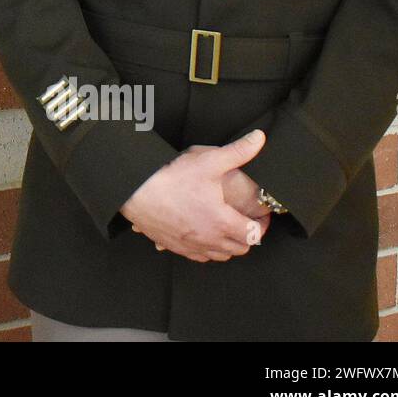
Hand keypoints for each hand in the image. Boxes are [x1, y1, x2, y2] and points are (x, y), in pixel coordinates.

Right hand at [121, 129, 270, 260]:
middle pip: (239, 249)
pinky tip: (202, 235)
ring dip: (228, 245)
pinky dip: (206, 250)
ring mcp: (191, 245)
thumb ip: (238, 151)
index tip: (260, 216)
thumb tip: (259, 139)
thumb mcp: (208, 161)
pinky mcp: (175, 246)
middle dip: (247, 236)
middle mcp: (209, 239)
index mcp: (222, 221)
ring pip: (220, 256)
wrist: (135, 192)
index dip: (262, 225)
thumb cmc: (171, 179)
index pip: (253, 235)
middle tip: (245, 221)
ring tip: (226, 229)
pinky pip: (198, 257)